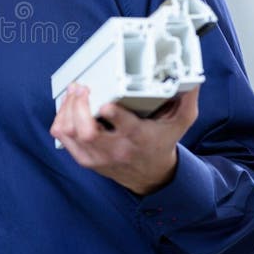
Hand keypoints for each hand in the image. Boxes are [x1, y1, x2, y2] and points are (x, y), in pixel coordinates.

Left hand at [50, 84, 199, 195]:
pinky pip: (63, 138)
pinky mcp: (85, 159)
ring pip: (72, 133)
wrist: (151, 176)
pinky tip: (68, 106)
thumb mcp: (180, 123)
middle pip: (87, 131)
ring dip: (68, 110)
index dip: (113, 115)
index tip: (106, 103)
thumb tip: (192, 77)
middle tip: (81, 87)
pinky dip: (61, 119)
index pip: (125, 129)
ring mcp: (97, 156)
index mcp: (139, 138)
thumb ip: (186, 100)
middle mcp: (116, 149)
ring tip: (74, 92)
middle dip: (79, 106)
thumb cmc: (161, 142)